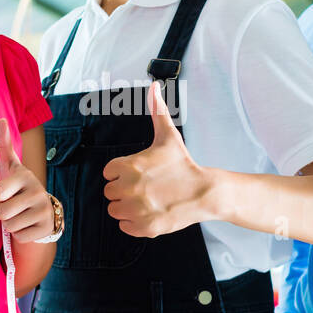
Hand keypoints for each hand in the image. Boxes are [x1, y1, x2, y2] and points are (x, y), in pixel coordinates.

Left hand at [0, 117, 54, 241]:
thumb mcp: (9, 167)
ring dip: (11, 223)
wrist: (41, 209)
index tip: (4, 191)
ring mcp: (43, 211)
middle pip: (2, 213)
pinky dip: (20, 234)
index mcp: (25, 176)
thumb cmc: (17, 186)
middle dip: (3, 212)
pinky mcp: (46, 228)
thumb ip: (3, 144)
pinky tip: (27, 224)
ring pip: (10, 226)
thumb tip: (1, 120)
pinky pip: (20, 237)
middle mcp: (37, 192)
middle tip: (12, 205)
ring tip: (19, 214)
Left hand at [102, 80, 212, 236]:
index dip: (122, 172)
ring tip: (147, 200)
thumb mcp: (168, 136)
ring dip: (127, 207)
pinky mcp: (144, 227)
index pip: (108, 173)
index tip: (138, 173)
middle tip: (144, 187)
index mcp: (129, 166)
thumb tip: (154, 85)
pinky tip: (150, 212)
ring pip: (115, 210)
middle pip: (110, 192)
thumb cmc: (183, 163)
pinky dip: (134, 222)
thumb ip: (156, 110)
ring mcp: (136, 210)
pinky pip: (125, 226)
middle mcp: (129, 188)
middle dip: (123, 190)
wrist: (204, 192)